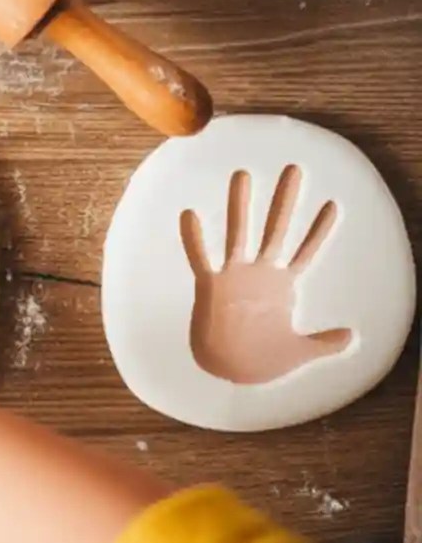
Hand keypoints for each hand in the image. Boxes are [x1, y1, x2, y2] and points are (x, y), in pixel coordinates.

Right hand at [180, 165, 352, 384]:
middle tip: (295, 169)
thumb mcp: (302, 352)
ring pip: (239, 233)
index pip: (306, 250)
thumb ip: (326, 342)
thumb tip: (351, 336)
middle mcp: (259, 273)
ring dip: (241, 205)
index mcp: (281, 285)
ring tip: (243, 175)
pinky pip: (201, 259)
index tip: (333, 205)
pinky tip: (190, 215)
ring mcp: (235, 277)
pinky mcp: (211, 287)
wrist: (229, 373)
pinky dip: (194, 239)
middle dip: (286, 200)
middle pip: (277, 228)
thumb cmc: (261, 361)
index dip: (320, 230)